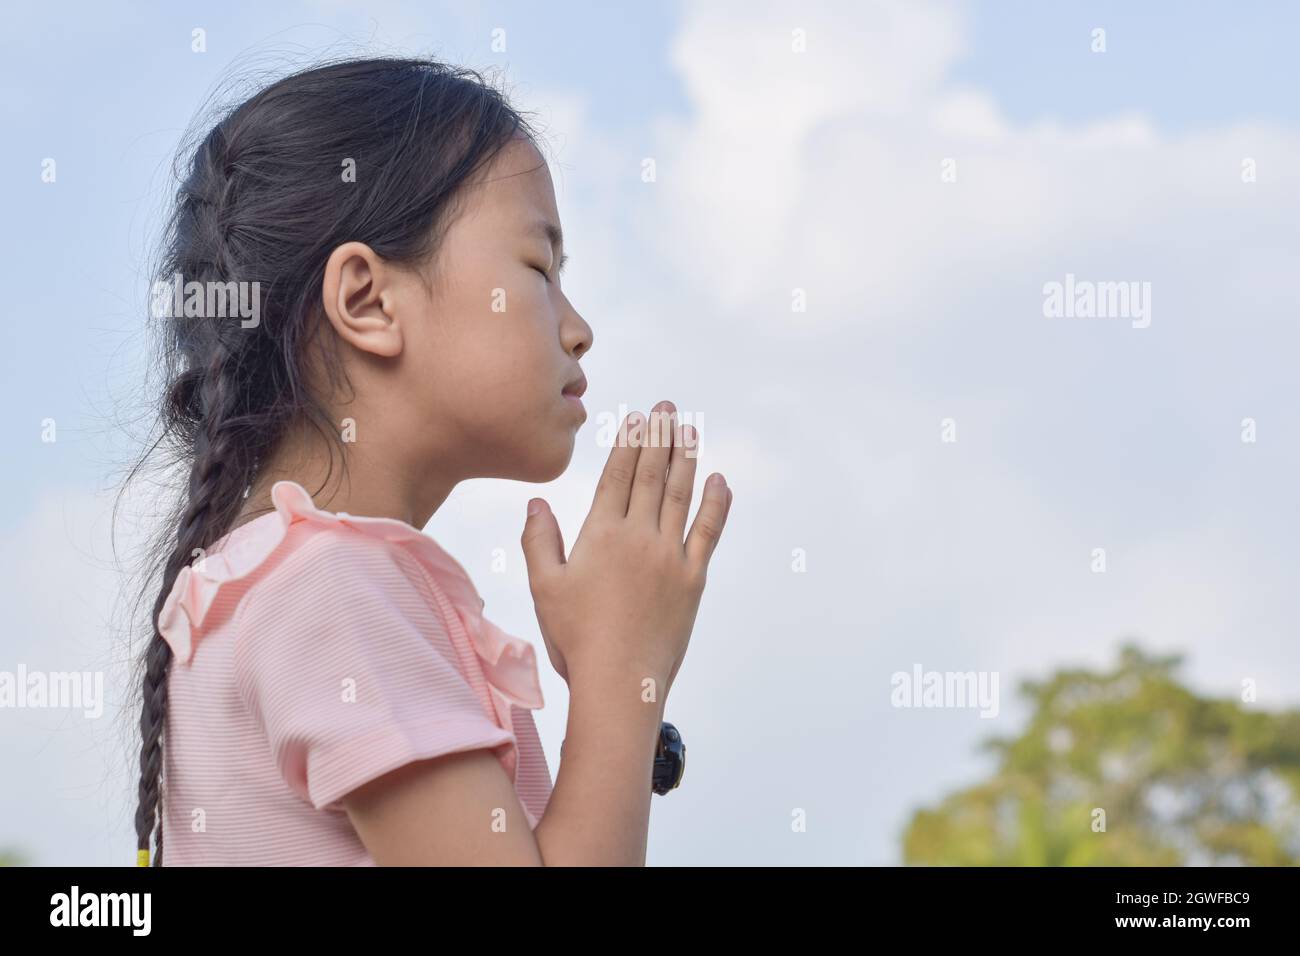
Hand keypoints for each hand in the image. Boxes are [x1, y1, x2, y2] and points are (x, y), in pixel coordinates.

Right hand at [521, 401, 731, 695]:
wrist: (620, 681)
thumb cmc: (575, 638)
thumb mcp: (544, 587)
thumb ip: (539, 540)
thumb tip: (537, 502)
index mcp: (601, 535)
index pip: (617, 475)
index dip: (628, 442)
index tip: (637, 415)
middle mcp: (639, 537)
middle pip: (651, 475)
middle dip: (658, 437)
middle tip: (667, 407)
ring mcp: (670, 556)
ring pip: (680, 495)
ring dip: (686, 458)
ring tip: (689, 429)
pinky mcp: (694, 579)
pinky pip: (708, 531)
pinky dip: (716, 504)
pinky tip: (720, 481)